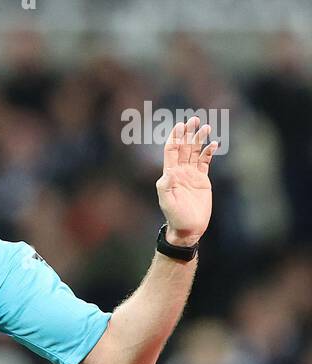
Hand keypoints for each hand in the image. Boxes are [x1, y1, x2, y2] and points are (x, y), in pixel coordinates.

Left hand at [156, 116, 217, 245]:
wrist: (188, 229)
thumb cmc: (175, 217)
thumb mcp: (167, 202)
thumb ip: (166, 186)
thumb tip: (168, 172)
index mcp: (170, 174)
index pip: (172, 151)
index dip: (175, 137)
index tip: (180, 125)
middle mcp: (181, 172)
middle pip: (184, 147)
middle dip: (188, 133)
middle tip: (194, 119)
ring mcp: (192, 175)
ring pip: (195, 152)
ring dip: (199, 139)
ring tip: (205, 127)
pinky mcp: (202, 180)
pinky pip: (206, 162)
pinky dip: (209, 152)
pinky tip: (213, 144)